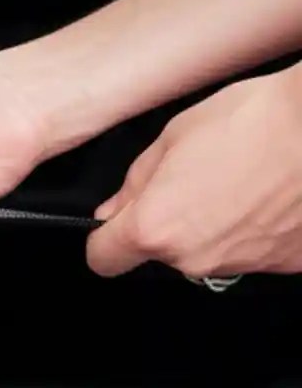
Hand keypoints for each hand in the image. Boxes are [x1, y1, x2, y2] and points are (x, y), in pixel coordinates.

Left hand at [87, 66, 301, 277]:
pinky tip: (266, 196)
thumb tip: (113, 211)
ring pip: (205, 252)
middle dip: (166, 222)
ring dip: (210, 225)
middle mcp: (195, 258)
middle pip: (160, 252)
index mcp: (155, 227)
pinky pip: (250, 251)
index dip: (104, 240)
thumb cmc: (252, 121)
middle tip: (193, 180)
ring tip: (237, 181)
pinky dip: (252, 230)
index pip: (103, 259)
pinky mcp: (284, 265)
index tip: (115, 224)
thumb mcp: (173, 137)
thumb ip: (135, 183)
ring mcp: (242, 266)